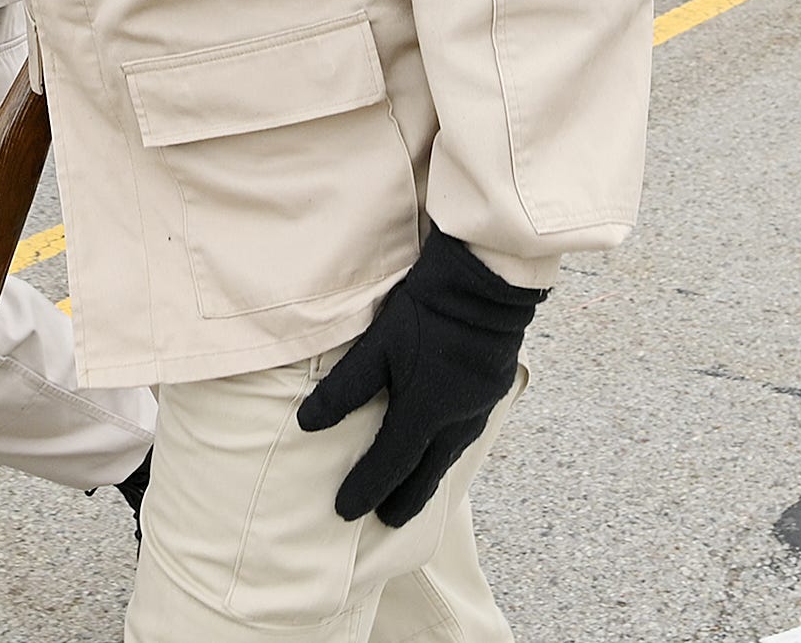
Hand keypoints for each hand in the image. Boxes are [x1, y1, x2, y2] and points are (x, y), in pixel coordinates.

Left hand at [295, 229, 544, 526]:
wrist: (486, 281)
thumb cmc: (428, 309)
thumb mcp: (378, 346)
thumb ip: (344, 389)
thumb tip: (307, 424)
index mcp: (426, 414)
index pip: (389, 465)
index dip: (365, 490)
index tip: (345, 511)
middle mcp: (456, 421)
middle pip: (425, 474)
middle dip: (403, 499)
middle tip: (385, 519)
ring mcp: (479, 407)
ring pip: (448, 456)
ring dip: (426, 477)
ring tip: (411, 490)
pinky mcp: (492, 390)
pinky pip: (466, 436)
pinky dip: (446, 452)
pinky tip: (442, 446)